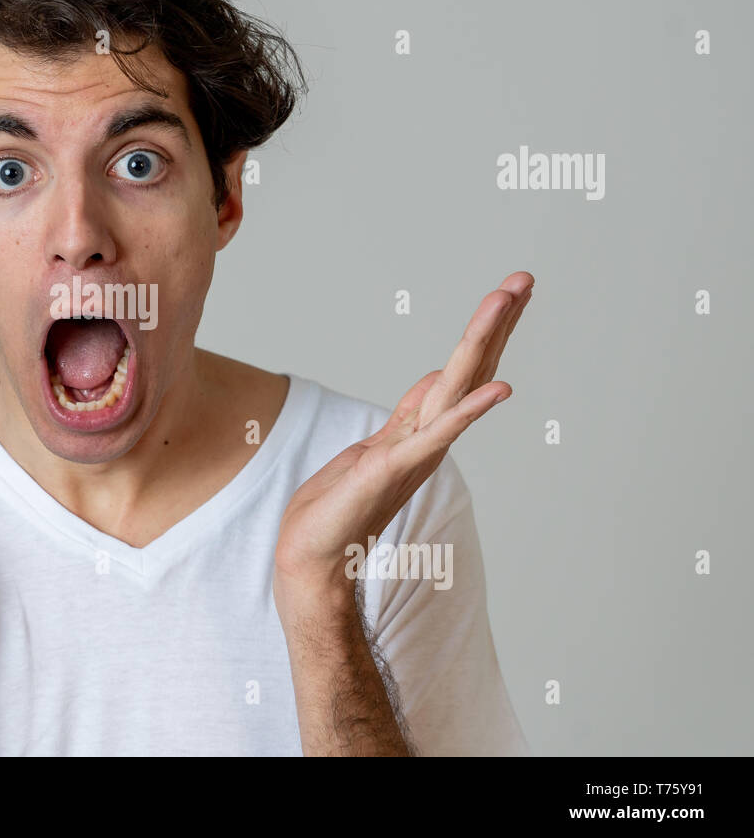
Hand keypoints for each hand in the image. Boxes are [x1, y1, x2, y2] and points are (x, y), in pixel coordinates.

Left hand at [273, 271, 533, 598]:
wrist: (311, 559)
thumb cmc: (335, 511)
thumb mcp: (373, 447)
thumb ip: (409, 416)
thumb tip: (436, 381)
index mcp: (418, 429)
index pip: (459, 370)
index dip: (484, 332)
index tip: (509, 293)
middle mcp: (425, 437)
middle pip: (468, 368)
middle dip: (496, 322)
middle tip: (525, 277)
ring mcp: (414, 452)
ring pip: (457, 386)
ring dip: (483, 341)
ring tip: (509, 298)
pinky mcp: (395, 468)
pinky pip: (438, 434)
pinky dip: (469, 411)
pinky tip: (501, 389)